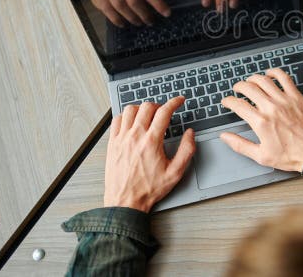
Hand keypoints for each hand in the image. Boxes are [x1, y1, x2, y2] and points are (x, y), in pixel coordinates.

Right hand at [84, 0, 170, 26]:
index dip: (158, 3)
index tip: (167, 12)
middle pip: (135, 2)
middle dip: (146, 14)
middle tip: (152, 21)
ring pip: (123, 8)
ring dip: (134, 18)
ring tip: (141, 23)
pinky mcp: (101, 0)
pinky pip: (110, 13)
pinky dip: (118, 20)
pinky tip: (124, 24)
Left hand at [104, 97, 195, 212]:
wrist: (125, 202)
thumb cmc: (148, 189)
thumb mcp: (175, 173)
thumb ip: (187, 150)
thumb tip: (190, 134)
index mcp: (152, 141)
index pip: (164, 112)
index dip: (174, 102)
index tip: (179, 101)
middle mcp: (135, 136)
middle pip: (147, 107)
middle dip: (159, 105)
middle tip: (164, 112)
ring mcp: (121, 139)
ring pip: (130, 110)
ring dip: (141, 109)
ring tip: (148, 115)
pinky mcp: (112, 144)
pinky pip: (116, 120)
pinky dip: (125, 116)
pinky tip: (131, 122)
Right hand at [219, 68, 302, 179]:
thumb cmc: (291, 156)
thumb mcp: (261, 156)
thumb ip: (240, 145)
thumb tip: (225, 137)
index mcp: (261, 122)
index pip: (238, 105)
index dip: (228, 101)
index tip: (227, 101)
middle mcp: (271, 108)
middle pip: (249, 88)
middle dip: (239, 87)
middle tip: (237, 89)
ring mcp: (285, 100)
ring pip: (264, 80)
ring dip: (253, 78)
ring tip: (250, 81)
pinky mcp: (296, 97)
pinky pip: (284, 78)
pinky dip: (275, 72)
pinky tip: (270, 74)